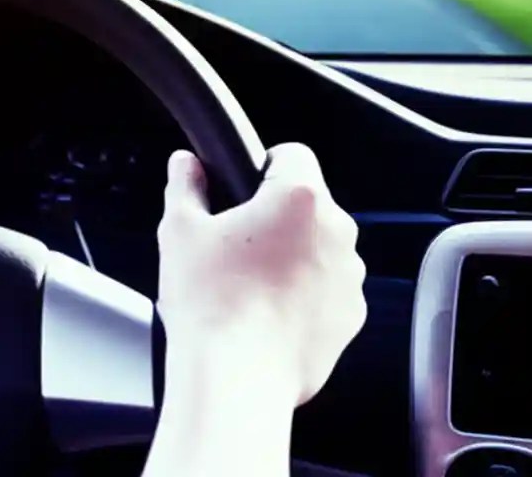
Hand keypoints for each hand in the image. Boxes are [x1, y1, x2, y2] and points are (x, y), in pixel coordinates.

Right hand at [156, 144, 365, 406]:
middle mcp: (337, 232)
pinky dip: (305, 295)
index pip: (292, 153)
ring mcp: (350, 276)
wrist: (236, 378)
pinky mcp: (351, 315)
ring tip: (249, 283)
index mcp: (299, 198)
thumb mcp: (180, 231)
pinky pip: (328, 290)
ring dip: (293, 256)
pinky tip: (267, 312)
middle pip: (308, 204)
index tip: (242, 189)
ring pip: (320, 248)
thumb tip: (185, 164)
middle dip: (276, 217)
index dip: (263, 166)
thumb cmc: (211, 304)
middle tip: (235, 244)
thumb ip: (185, 185)